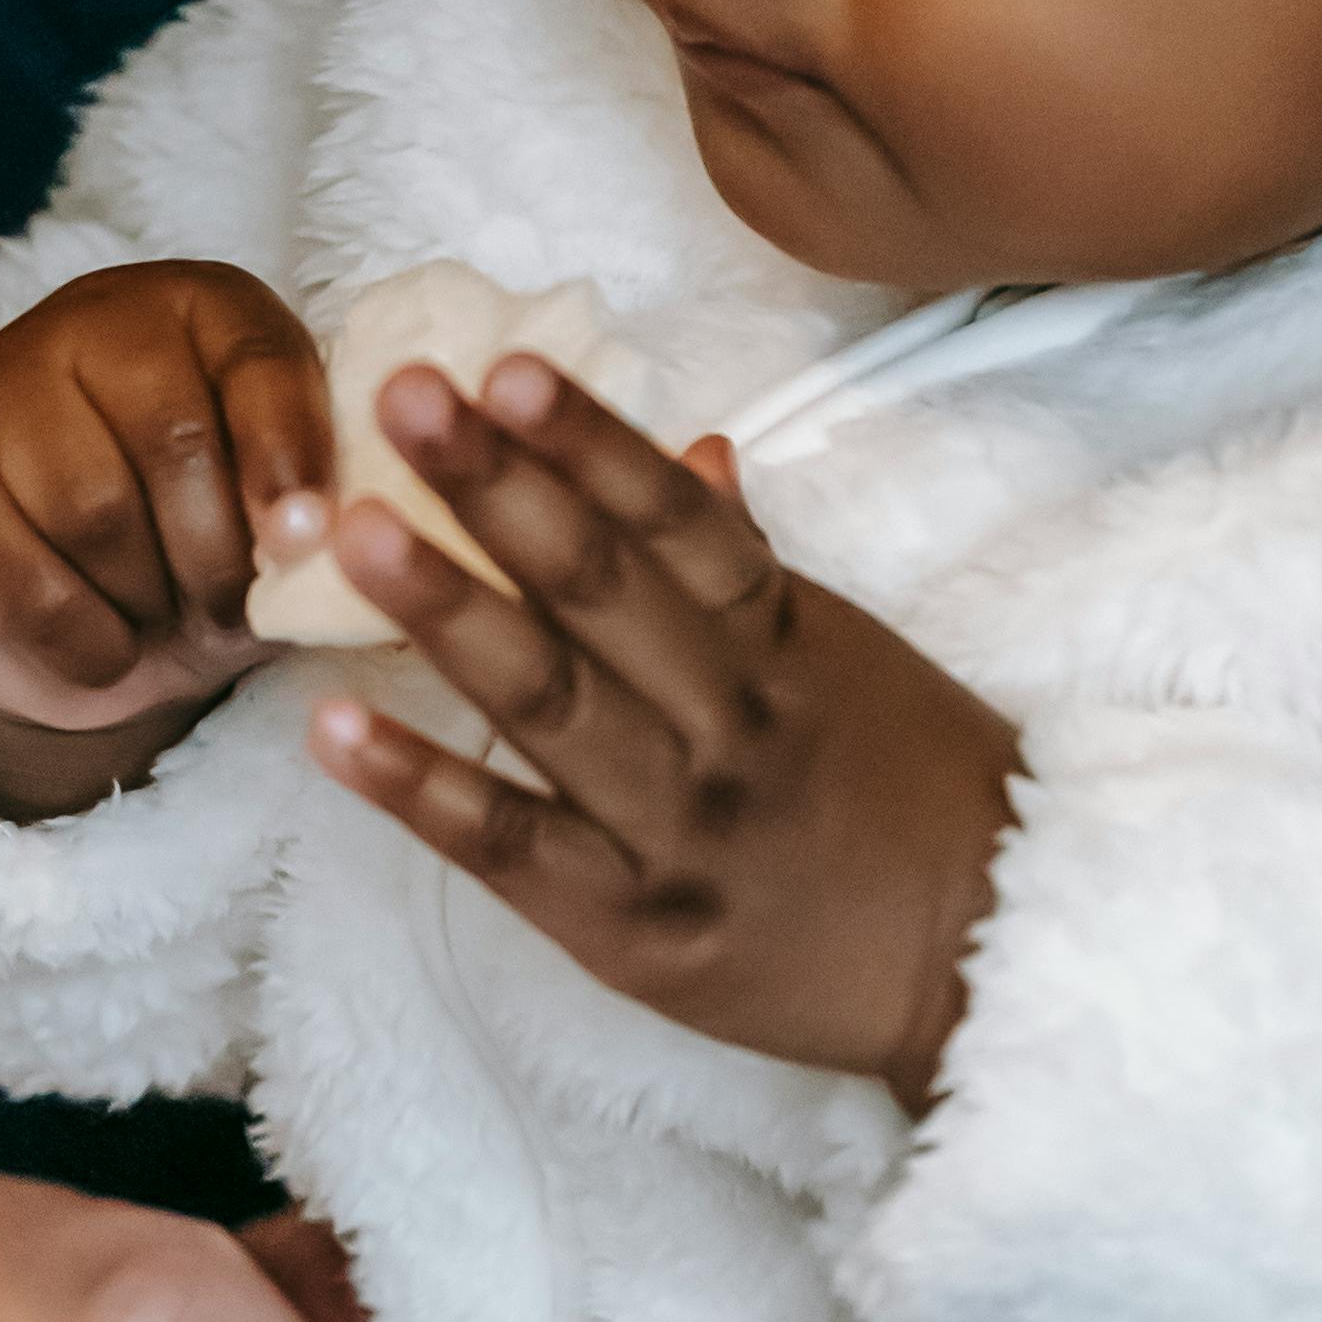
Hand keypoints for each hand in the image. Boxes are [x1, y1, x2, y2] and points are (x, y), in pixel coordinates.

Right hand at [0, 262, 328, 817]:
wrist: (87, 615)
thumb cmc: (208, 540)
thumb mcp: (280, 512)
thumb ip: (320, 507)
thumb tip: (335, 538)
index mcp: (203, 308)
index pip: (257, 363)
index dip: (289, 456)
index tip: (307, 541)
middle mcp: (92, 324)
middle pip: (171, 441)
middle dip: (218, 555)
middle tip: (232, 607)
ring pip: (92, 509)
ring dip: (149, 598)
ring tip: (165, 616)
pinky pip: (23, 581)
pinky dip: (87, 642)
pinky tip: (109, 646)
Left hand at [293, 349, 1021, 1099]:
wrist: (988, 958)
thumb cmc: (913, 793)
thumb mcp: (852, 659)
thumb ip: (752, 563)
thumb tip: (693, 449)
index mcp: (784, 641)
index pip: (677, 521)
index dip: (589, 441)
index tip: (504, 363)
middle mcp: (730, 723)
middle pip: (603, 592)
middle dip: (498, 487)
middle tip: (402, 396)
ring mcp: (679, 827)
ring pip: (551, 704)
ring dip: (444, 609)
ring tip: (350, 528)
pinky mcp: (633, 931)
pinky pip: (514, 850)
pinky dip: (421, 788)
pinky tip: (332, 730)